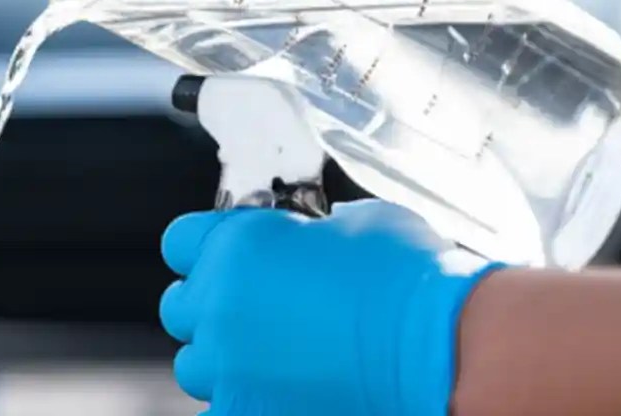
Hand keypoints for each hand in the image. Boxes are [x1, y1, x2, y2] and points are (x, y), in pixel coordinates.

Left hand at [160, 201, 502, 414]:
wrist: (438, 346)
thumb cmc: (407, 281)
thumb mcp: (355, 224)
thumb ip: (309, 234)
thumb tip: (315, 242)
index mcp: (236, 246)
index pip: (182, 242)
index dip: (208, 250)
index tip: (228, 259)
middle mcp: (219, 304)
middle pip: (181, 308)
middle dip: (214, 309)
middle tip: (256, 314)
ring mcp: (228, 366)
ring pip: (197, 367)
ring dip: (226, 362)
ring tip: (274, 363)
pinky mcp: (245, 412)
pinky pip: (220, 410)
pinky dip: (245, 403)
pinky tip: (283, 394)